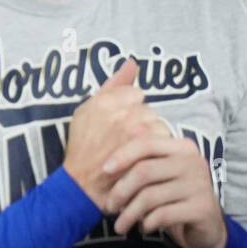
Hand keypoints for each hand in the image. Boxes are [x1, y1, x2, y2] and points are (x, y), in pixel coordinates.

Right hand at [62, 59, 172, 211]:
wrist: (83, 185)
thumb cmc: (83, 148)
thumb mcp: (86, 112)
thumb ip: (112, 86)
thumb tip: (132, 62)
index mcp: (102, 101)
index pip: (134, 93)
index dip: (128, 109)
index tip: (119, 125)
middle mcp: (119, 112)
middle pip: (147, 108)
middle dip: (141, 122)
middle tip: (124, 141)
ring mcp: (134, 129)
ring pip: (158, 123)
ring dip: (151, 136)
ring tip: (135, 151)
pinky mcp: (146, 147)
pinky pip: (163, 139)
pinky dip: (157, 149)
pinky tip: (144, 158)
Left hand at [103, 134, 226, 247]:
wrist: (207, 226)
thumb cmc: (173, 196)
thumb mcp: (158, 177)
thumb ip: (139, 165)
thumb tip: (104, 165)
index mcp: (182, 147)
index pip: (146, 143)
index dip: (121, 155)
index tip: (103, 170)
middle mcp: (194, 162)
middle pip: (144, 171)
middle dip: (120, 191)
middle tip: (109, 207)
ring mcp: (200, 185)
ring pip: (150, 196)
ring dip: (129, 213)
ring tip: (120, 224)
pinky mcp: (202, 208)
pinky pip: (163, 214)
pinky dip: (147, 222)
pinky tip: (143, 227)